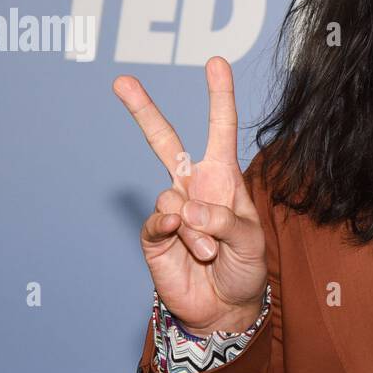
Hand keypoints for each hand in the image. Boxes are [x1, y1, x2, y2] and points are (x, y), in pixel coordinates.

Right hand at [113, 56, 268, 336]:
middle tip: (120, 81)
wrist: (225, 309)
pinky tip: (188, 246)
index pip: (220, 131)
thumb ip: (225, 220)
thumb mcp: (251, 241)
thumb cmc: (244, 268)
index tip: (215, 63)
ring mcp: (171, 210)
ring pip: (171, 197)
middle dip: (142, 112)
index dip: (219, 97)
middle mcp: (193, 188)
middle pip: (164, 142)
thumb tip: (186, 207)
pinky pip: (159, 221)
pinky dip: (176, 233)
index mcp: (222, 179)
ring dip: (197, 229)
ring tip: (210, 251)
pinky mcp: (155, 235)